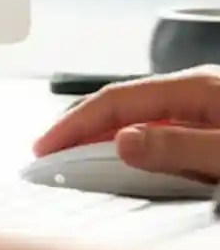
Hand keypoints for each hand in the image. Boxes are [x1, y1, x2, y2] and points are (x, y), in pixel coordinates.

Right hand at [35, 66, 219, 182]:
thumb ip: (179, 146)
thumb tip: (121, 142)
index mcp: (196, 87)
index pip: (116, 99)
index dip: (75, 123)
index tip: (45, 148)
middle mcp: (195, 92)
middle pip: (122, 105)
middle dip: (80, 127)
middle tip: (48, 154)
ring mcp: (206, 109)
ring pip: (139, 119)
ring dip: (103, 138)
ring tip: (74, 159)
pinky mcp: (213, 128)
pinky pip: (158, 132)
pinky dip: (130, 147)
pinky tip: (122, 162)